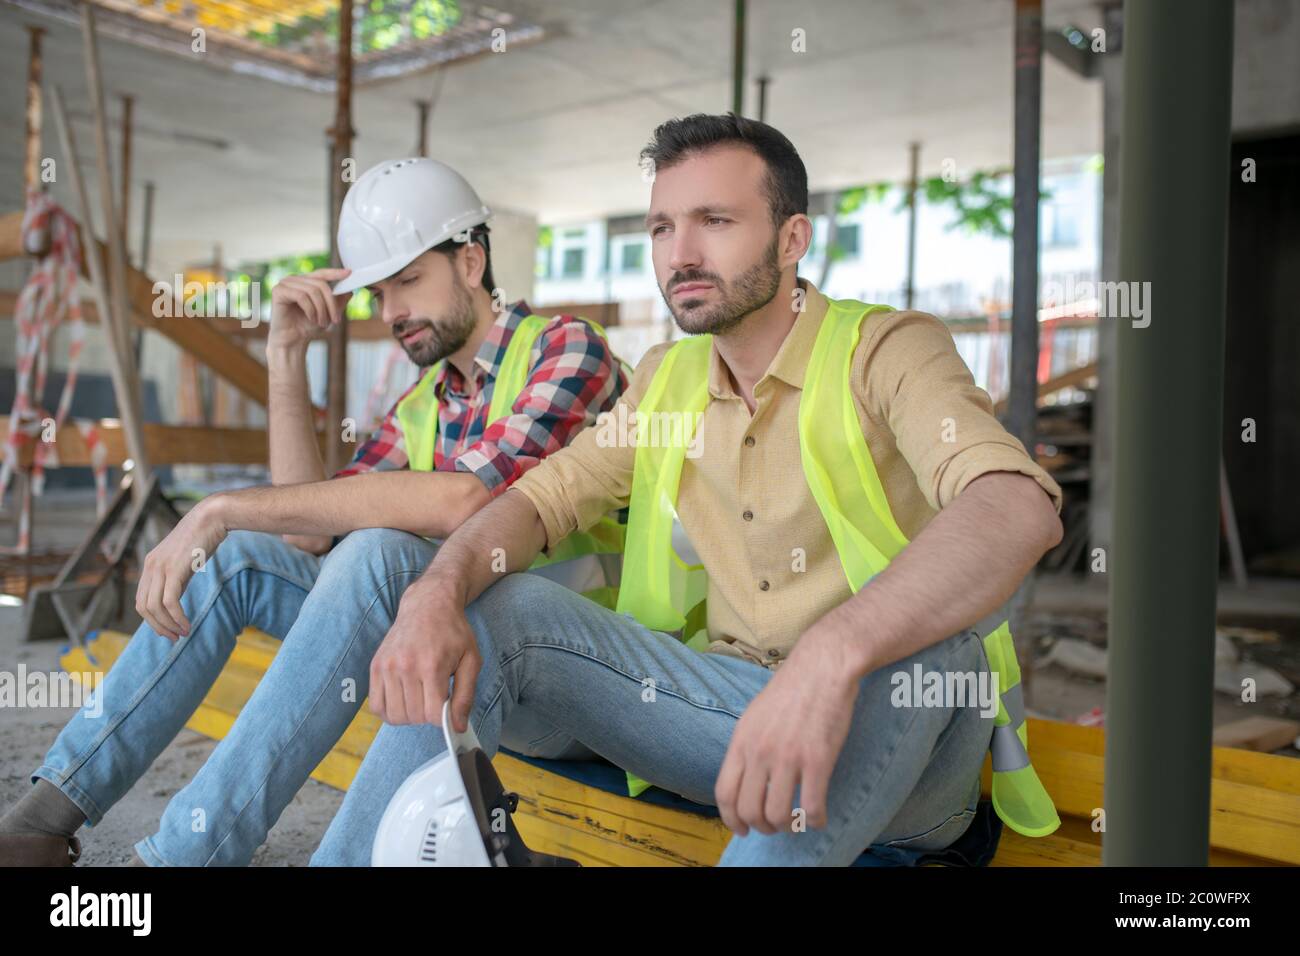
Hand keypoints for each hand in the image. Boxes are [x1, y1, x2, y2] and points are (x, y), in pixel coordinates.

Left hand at [135, 497, 229, 640]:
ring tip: (183, 633)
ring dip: (168, 625)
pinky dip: (177, 618)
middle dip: (158, 627)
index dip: (152, 619)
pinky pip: (170, 602)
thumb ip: (176, 578)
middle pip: (144, 607)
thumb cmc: (203, 538)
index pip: (142, 600)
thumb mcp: (184, 561)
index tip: (168, 629)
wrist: (211, 518)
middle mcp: (151, 566)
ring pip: (155, 607)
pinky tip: (187, 624)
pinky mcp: (174, 570)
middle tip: (174, 637)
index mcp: (150, 564)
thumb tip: (174, 601)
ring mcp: (160, 568)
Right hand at [266, 268, 352, 353]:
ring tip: (322, 323)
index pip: (322, 273)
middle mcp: (294, 279)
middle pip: (321, 284)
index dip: (335, 273)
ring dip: (321, 310)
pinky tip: (311, 319)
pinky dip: (310, 310)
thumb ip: (338, 301)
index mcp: (305, 281)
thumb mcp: (328, 313)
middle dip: (331, 304)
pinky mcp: (278, 291)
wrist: (293, 340)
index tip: (349, 273)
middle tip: (335, 320)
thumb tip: (350, 290)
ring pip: (312, 291)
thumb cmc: (307, 326)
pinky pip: (301, 296)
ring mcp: (285, 284)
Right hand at [369, 578, 481, 728]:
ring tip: (420, 699)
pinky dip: (389, 711)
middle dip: (428, 716)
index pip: (432, 714)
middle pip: (413, 716)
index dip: (443, 719)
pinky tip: (404, 700)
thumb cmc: (453, 633)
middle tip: (436, 700)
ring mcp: (387, 667)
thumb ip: (465, 695)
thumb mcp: (471, 660)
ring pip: (394, 715)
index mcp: (431, 665)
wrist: (428, 605)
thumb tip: (458, 727)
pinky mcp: (375, 666)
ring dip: (409, 716)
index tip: (448, 709)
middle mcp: (405, 667)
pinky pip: (376, 706)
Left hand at [714, 627, 860, 835]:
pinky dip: (815, 821)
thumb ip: (746, 747)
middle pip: (749, 810)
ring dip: (787, 826)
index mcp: (741, 741)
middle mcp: (759, 752)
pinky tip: (818, 817)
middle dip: (761, 826)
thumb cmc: (790, 690)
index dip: (730, 819)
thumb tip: (743, 778)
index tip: (741, 829)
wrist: (821, 667)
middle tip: (773, 825)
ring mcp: (788, 757)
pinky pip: (812, 807)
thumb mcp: (754, 716)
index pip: (725, 793)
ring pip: (778, 815)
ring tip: (795, 821)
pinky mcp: (818, 759)